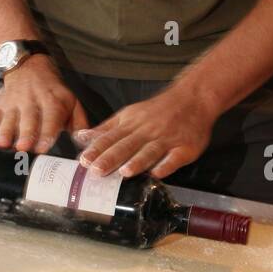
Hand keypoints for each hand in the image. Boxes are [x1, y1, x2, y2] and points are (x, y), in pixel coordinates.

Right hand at [0, 54, 88, 152]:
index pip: (50, 117)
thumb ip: (79, 122)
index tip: (42, 147)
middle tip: (23, 148)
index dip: (46, 133)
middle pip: (28, 118)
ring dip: (5, 131)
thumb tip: (83, 141)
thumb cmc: (52, 91)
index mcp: (53, 101)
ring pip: (9, 117)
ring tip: (2, 144)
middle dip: (25, 133)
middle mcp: (33, 101)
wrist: (30, 66)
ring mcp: (15, 102)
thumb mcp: (71, 101)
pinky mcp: (1, 104)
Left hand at [74, 82, 215, 178]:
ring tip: (124, 172)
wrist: (192, 98)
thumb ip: (107, 128)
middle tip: (97, 170)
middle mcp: (147, 131)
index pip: (111, 137)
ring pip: (150, 151)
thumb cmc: (157, 110)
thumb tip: (81, 137)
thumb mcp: (129, 114)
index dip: (97, 149)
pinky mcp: (185, 147)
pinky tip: (158, 173)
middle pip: (127, 145)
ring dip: (137, 161)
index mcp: (132, 124)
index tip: (84, 160)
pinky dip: (167, 165)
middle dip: (111, 158)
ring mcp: (167, 139)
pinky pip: (175, 157)